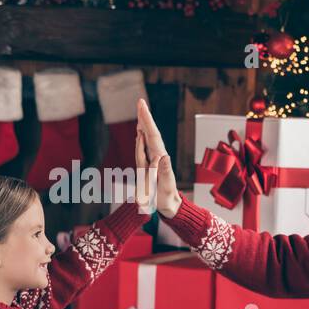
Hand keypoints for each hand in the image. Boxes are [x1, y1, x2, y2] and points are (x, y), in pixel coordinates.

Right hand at [136, 99, 180, 217]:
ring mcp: (152, 160)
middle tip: (140, 102)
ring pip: (146, 139)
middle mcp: (157, 155)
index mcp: (160, 157)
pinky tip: (140, 134)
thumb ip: (164, 171)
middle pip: (150, 132)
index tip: (142, 106)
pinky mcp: (149, 165)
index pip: (152, 134)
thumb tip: (163, 157)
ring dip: (144, 125)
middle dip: (145, 117)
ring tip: (141, 113)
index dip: (147, 120)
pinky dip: (140, 140)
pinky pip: (143, 150)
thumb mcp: (166, 186)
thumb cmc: (166, 197)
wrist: (168, 205)